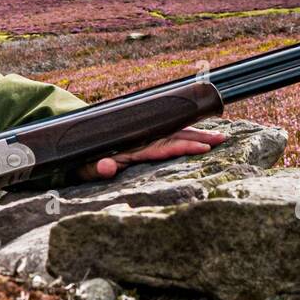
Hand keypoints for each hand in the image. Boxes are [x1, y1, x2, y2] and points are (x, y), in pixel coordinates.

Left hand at [73, 127, 226, 181]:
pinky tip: (202, 136)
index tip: (204, 146)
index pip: (164, 145)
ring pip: (175, 132)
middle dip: (199, 136)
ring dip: (197, 133)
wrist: (76, 140)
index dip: (184, 145)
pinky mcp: (144, 141)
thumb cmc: (82, 159)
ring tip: (220, 137)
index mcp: (133, 145)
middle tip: (222, 138)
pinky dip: (187, 133)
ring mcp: (144, 138)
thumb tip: (107, 167)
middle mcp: (141, 139)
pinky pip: (169, 135)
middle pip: (176, 134)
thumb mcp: (86, 166)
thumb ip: (97, 167)